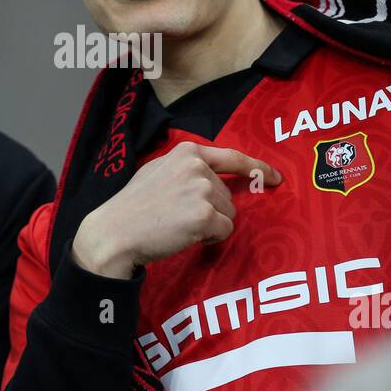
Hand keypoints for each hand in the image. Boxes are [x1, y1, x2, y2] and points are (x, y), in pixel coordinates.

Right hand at [72, 141, 281, 279]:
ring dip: (210, 224)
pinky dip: (210, 237)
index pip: (233, 157)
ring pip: (228, 214)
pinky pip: (224, 230)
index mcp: (187, 152)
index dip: (258, 168)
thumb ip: (187, 170)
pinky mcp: (204, 215)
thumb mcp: (157, 172)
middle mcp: (198, 167)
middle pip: (228, 195)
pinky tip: (184, 235)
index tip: (275, 177)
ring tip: (177, 225)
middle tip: (177, 217)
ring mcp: (202, 190)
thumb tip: (213, 178)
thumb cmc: (133, 207)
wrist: (115, 232)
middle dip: (211, 210)